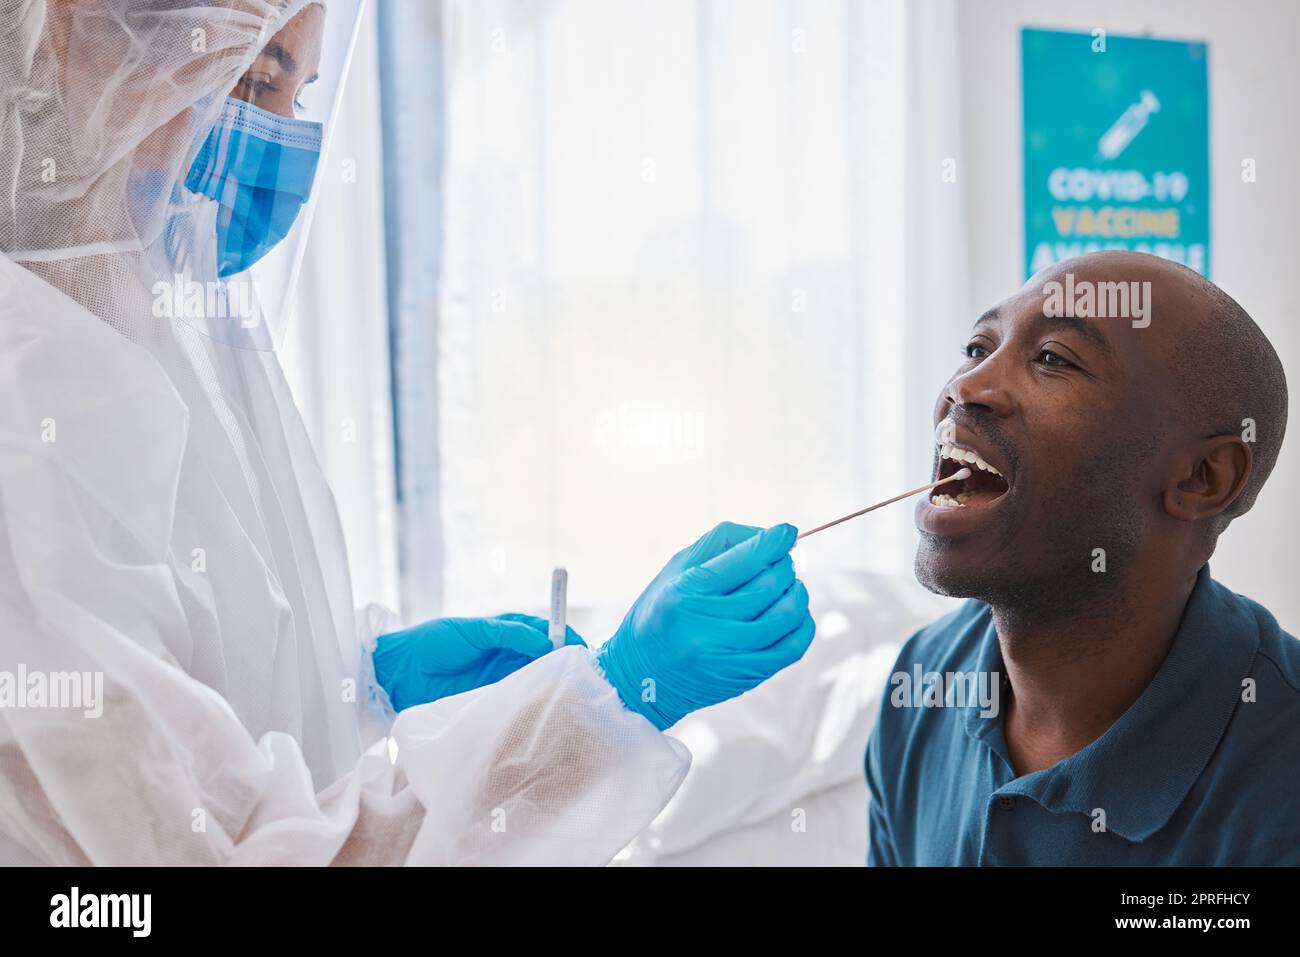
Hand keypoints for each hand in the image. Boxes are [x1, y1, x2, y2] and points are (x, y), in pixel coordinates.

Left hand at [374, 613, 584, 710]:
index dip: (565, 637)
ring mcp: (502, 680)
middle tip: (583, 672)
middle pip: (546, 658)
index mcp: (507, 633)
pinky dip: (533, 703)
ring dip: (552, 684)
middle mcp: (509, 656)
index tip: (582, 645)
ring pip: (536, 681)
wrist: (401, 673)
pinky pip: (519, 701)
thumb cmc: (435, 642)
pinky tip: (544, 706)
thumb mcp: (475, 630)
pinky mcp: (493, 701)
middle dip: (565, 663)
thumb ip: (510, 633)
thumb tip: (545, 639)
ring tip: (570, 689)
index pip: (545, 632)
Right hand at [596, 522, 814, 729]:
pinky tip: (795, 613)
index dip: (773, 541)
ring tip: (791, 586)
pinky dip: (802, 625)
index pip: (744, 559)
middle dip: (784, 566)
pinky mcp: (745, 676)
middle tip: (782, 561)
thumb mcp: (675, 570)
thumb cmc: (660, 613)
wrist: (641, 678)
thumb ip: (720, 545)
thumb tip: (772, 536)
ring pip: (785, 615)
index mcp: (686, 592)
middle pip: (768, 585)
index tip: (787, 531)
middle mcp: (707, 624)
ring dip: (797, 593)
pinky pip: (791, 648)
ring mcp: (728, 654)